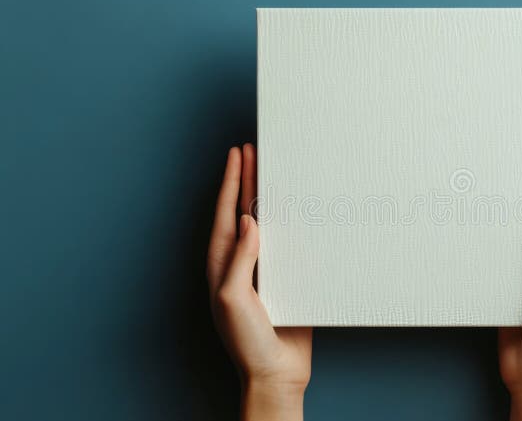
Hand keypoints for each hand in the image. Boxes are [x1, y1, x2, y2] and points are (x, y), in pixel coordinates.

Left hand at [207, 144, 311, 420]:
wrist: (275, 372)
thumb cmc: (247, 342)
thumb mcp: (234, 299)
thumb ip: (240, 260)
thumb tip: (249, 221)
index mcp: (222, 266)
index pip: (226, 214)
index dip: (231, 183)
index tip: (238, 155)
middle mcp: (240, 264)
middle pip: (242, 212)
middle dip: (245, 181)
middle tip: (253, 151)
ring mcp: (262, 271)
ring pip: (264, 224)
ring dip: (266, 197)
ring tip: (273, 171)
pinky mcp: (284, 281)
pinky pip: (286, 244)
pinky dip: (289, 223)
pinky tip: (298, 211)